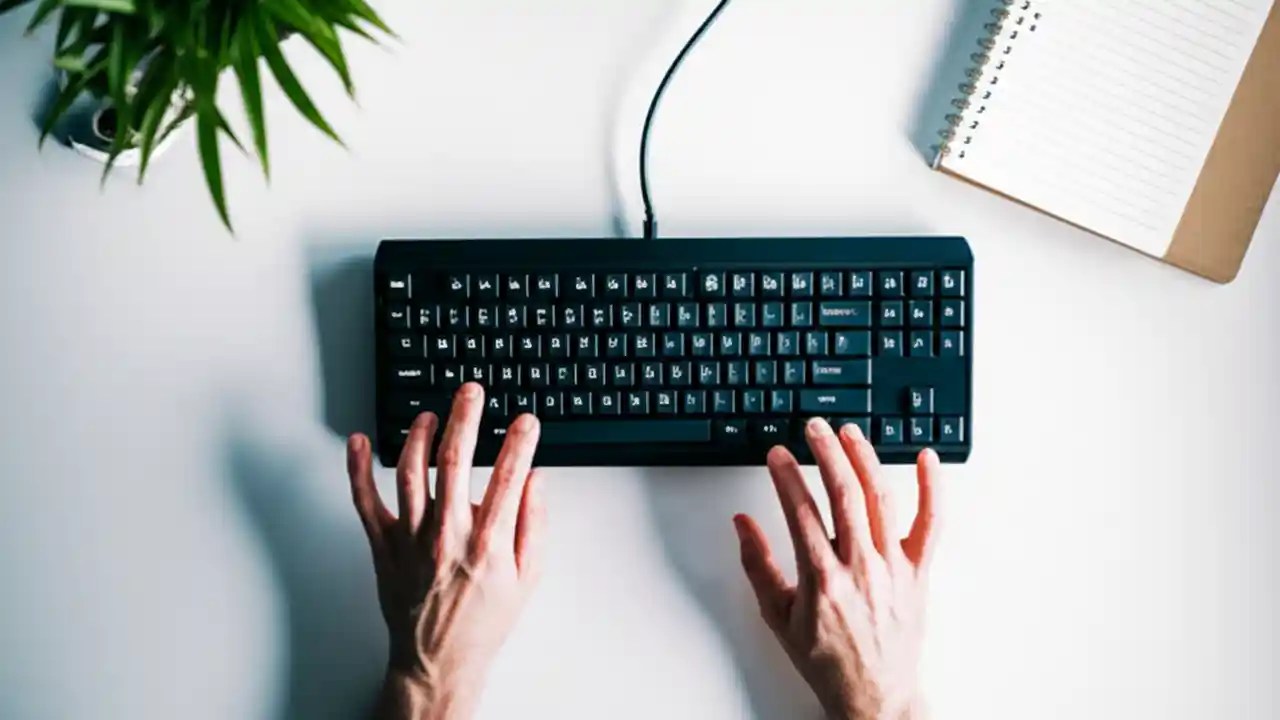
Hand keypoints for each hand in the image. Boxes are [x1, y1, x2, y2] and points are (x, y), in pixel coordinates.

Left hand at [346, 383, 546, 719]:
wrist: (439, 660)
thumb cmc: (483, 621)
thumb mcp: (528, 577)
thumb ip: (533, 525)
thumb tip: (537, 482)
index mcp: (488, 541)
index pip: (509, 475)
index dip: (521, 441)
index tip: (526, 420)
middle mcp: (448, 533)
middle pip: (455, 459)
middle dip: (465, 417)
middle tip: (471, 392)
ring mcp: (412, 538)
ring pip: (410, 470)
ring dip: (419, 433)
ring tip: (430, 414)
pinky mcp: (384, 546)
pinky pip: (364, 500)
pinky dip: (358, 468)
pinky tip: (359, 442)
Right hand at [734, 418, 940, 719]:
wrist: (874, 696)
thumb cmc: (827, 660)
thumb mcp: (777, 617)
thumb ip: (758, 565)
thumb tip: (742, 524)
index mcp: (822, 580)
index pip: (800, 511)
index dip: (785, 476)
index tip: (776, 454)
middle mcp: (860, 568)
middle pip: (843, 494)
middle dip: (825, 452)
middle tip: (813, 429)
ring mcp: (893, 568)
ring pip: (881, 498)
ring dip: (864, 458)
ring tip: (850, 433)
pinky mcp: (918, 572)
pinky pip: (931, 523)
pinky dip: (932, 488)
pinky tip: (925, 458)